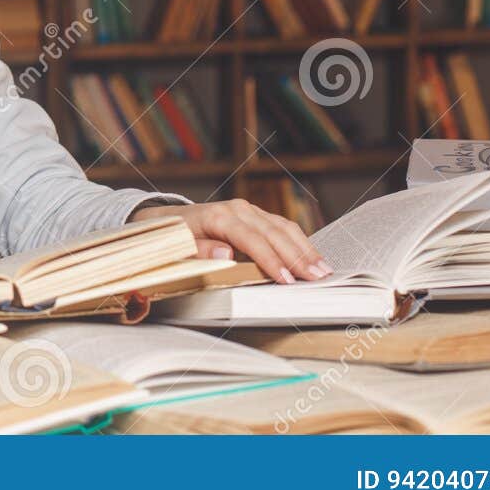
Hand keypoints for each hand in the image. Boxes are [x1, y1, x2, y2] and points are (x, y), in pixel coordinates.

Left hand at [133, 198, 331, 283]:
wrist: (166, 219)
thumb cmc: (173, 236)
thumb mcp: (178, 247)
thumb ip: (200, 251)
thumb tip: (226, 254)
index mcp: (218, 217)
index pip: (251, 240)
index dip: (271, 260)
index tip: (287, 279)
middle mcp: (237, 209)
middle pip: (273, 232)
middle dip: (297, 256)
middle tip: (317, 277)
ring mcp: (248, 210)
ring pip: (283, 227)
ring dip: (304, 248)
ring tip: (323, 269)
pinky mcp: (255, 216)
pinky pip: (281, 227)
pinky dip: (299, 242)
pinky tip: (312, 257)